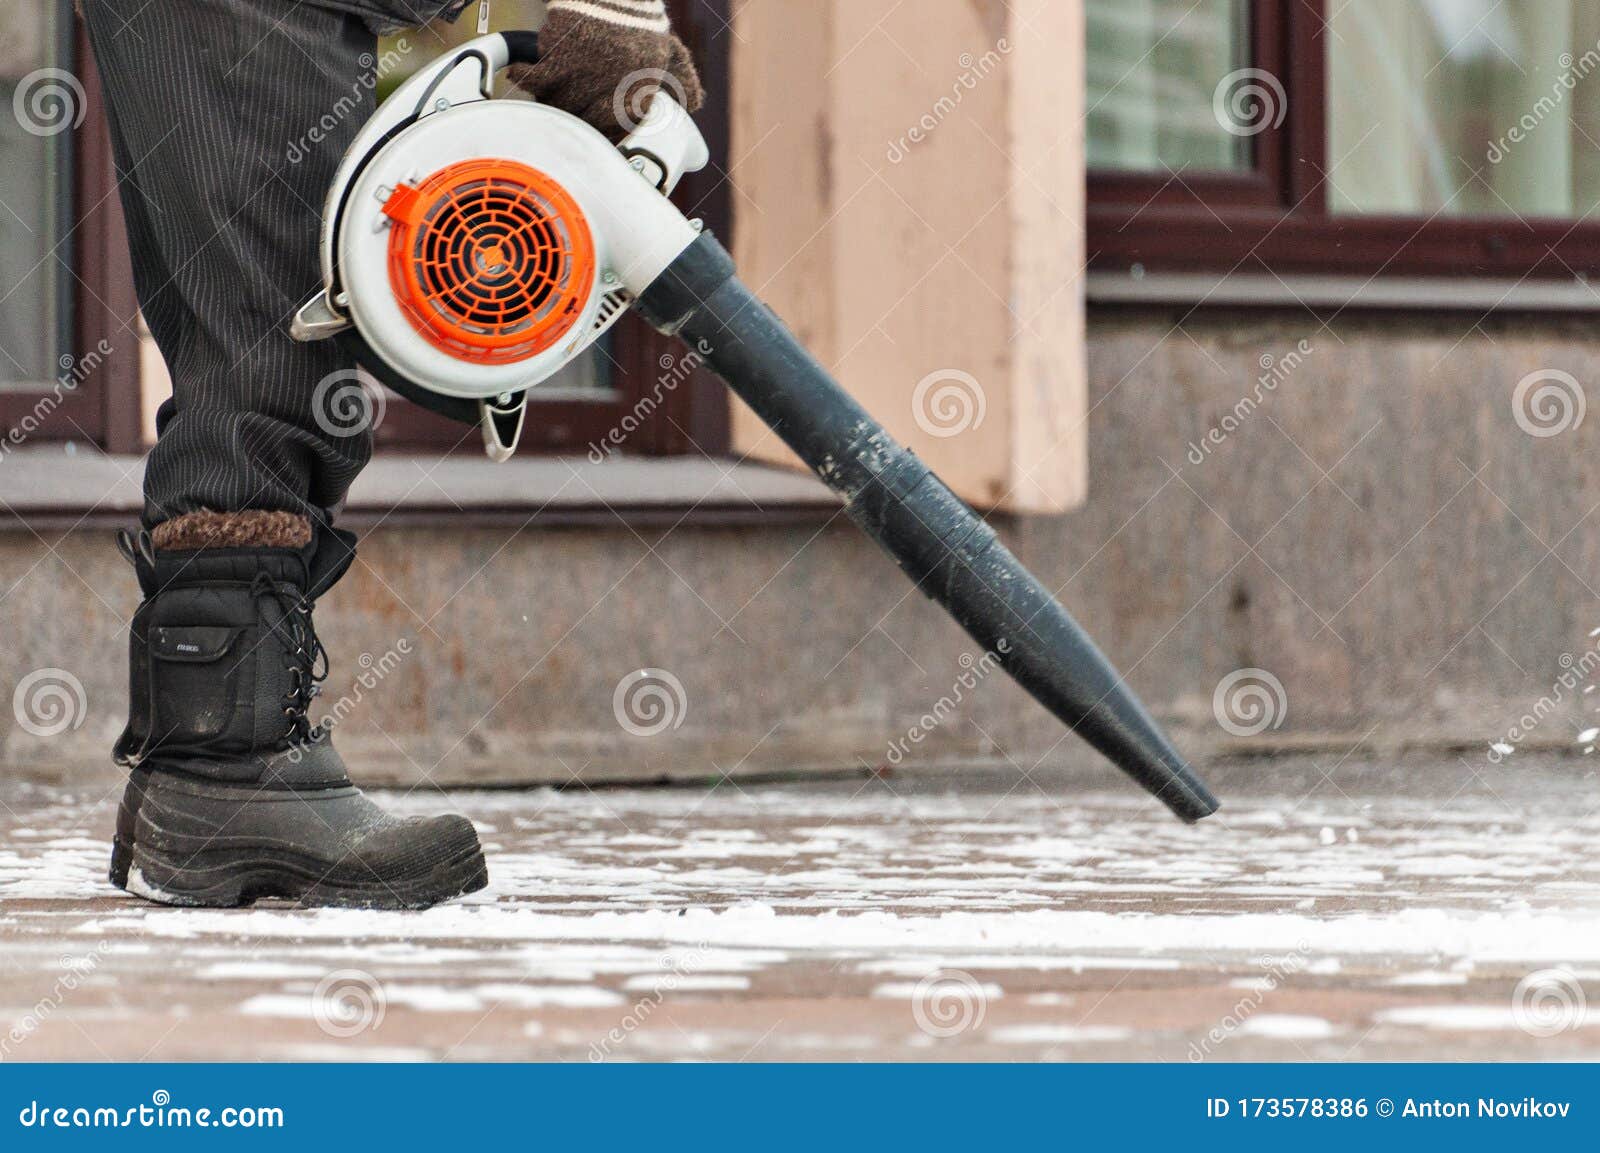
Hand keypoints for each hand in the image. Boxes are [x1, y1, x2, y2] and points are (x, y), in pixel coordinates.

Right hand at [509, 1, 703, 140]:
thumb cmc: (641, 21)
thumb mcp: (670, 51)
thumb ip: (681, 80)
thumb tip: (693, 105)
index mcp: (639, 93)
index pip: (616, 132)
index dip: (603, 137)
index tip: (592, 138)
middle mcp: (610, 89)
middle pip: (583, 122)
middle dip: (573, 121)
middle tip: (563, 116)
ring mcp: (583, 74)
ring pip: (558, 104)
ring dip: (548, 102)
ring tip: (544, 96)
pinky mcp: (559, 56)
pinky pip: (534, 78)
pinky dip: (524, 77)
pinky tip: (519, 73)